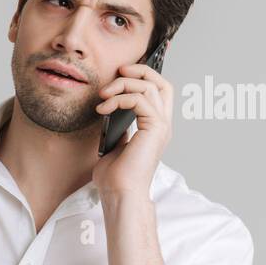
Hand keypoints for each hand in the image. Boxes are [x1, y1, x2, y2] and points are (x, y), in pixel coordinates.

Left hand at [92, 61, 173, 197]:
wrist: (119, 193)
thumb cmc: (115, 177)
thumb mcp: (114, 145)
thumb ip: (118, 128)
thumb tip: (110, 114)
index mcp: (154, 127)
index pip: (158, 91)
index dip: (142, 76)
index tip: (119, 74)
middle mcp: (162, 125)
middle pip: (162, 83)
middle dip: (140, 70)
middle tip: (118, 71)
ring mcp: (161, 127)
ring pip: (149, 87)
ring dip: (123, 85)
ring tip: (103, 96)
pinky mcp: (154, 129)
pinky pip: (140, 100)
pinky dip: (120, 99)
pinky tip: (104, 109)